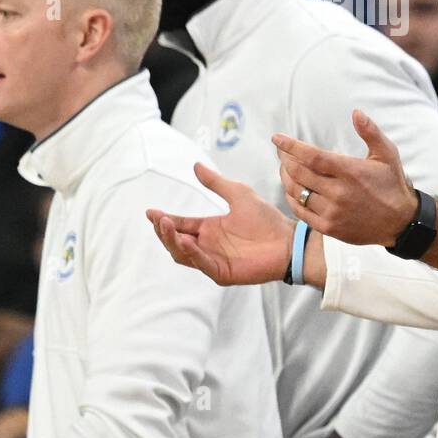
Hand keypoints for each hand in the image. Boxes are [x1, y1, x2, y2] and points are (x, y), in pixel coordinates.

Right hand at [147, 162, 294, 284]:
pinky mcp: (223, 272)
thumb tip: (196, 166)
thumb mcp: (238, 194)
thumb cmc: (267, 219)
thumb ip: (216, 183)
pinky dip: (192, 254)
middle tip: (158, 219)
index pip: (181, 224)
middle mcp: (208, 245)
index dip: (164, 219)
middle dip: (164, 231)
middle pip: (176, 241)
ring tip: (168, 226)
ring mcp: (213, 260)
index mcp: (210, 228)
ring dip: (173, 242)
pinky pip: (202, 264)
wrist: (287, 239)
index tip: (150, 211)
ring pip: (183, 255)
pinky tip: (186, 240)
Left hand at [273, 110, 417, 248]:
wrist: (400, 222)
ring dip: (286, 178)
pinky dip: (292, 198)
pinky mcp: (330, 228)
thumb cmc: (392, 184)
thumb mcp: (387, 154)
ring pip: (297, 192)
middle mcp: (340, 193)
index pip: (312, 157)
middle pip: (300, 173)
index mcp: (351, 172)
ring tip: (285, 168)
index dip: (291, 146)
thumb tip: (356, 112)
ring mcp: (333, 212)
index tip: (277, 138)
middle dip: (285, 159)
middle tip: (281, 151)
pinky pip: (301, 212)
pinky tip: (291, 189)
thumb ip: (370, 132)